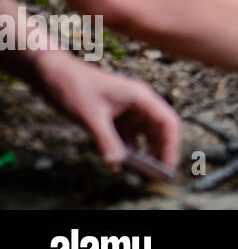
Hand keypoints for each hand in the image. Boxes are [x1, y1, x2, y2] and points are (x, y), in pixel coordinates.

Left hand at [31, 50, 180, 171]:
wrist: (54, 75)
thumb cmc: (74, 85)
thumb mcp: (91, 115)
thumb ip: (105, 140)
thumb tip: (117, 163)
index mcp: (140, 97)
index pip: (167, 121)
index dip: (172, 144)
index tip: (168, 165)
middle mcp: (139, 104)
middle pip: (159, 130)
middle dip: (160, 151)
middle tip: (156, 174)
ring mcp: (128, 111)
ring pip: (145, 135)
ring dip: (144, 152)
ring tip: (142, 172)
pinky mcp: (116, 118)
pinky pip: (127, 137)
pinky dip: (126, 151)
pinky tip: (119, 164)